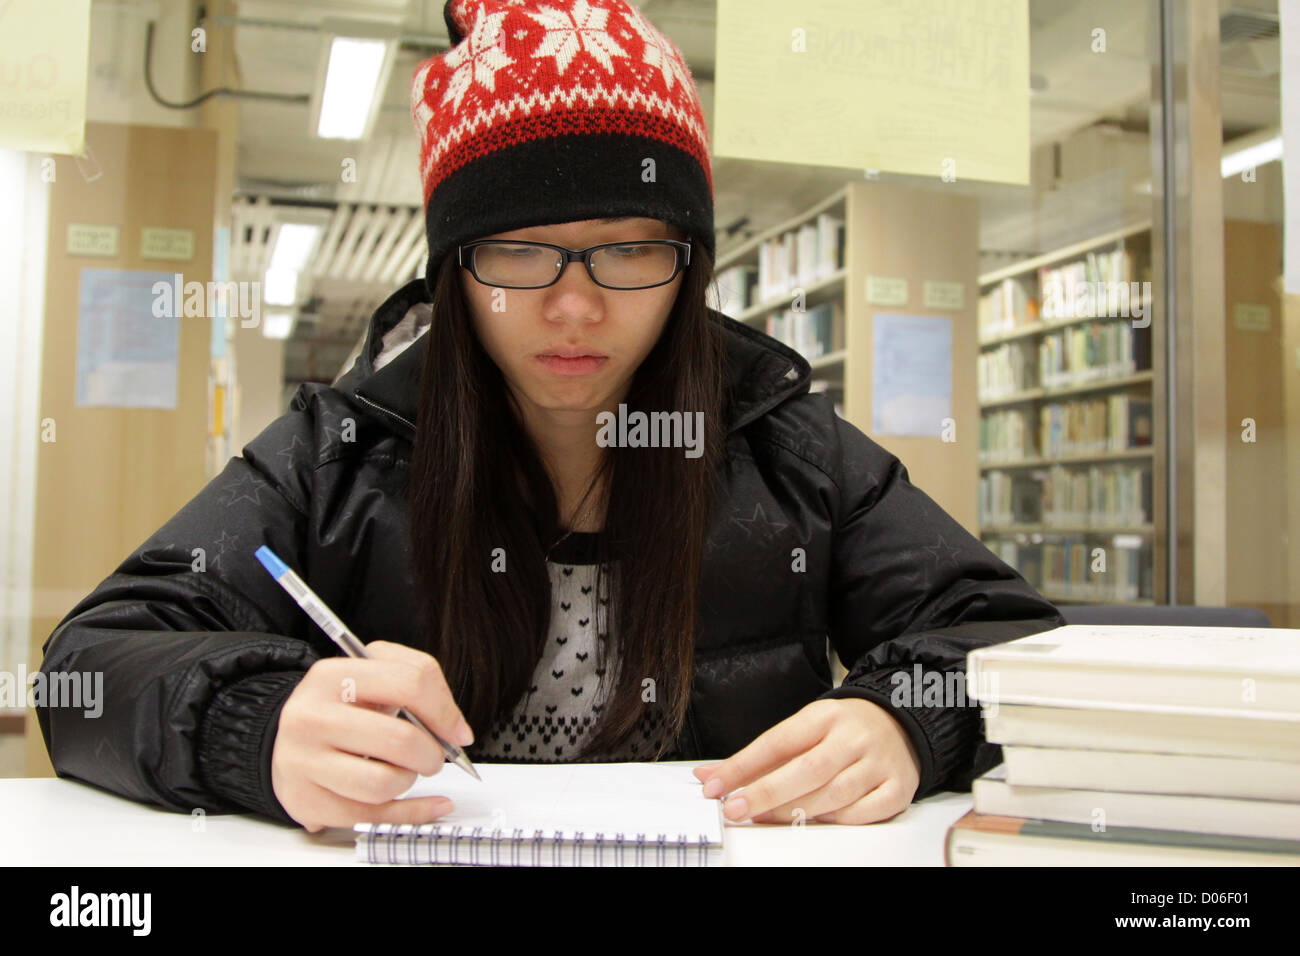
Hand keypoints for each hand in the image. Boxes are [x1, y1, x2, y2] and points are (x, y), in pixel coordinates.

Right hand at [271, 641, 474, 832]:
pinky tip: (428, 804)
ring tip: (402, 770)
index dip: (445, 711)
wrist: (290, 737)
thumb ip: (417, 682)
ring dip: (409, 780)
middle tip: (432, 755)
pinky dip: (411, 813)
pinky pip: (372, 818)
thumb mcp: (371, 673)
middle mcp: (311, 717)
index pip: (409, 683)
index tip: (458, 731)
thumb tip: (456, 730)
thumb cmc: (342, 708)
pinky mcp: (305, 801)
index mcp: (331, 676)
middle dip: (430, 753)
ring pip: (384, 783)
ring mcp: (303, 762)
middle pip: (400, 740)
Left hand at [691, 698, 921, 824]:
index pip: (778, 741)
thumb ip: (756, 757)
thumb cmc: (842, 730)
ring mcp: (879, 763)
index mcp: (825, 715)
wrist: (901, 722)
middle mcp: (853, 737)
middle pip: (807, 769)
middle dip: (766, 793)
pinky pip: (865, 812)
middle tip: (734, 810)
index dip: (743, 765)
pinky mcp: (898, 788)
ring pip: (834, 794)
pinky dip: (837, 820)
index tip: (715, 786)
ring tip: (763, 818)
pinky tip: (814, 820)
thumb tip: (708, 777)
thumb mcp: (801, 729)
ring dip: (795, 811)